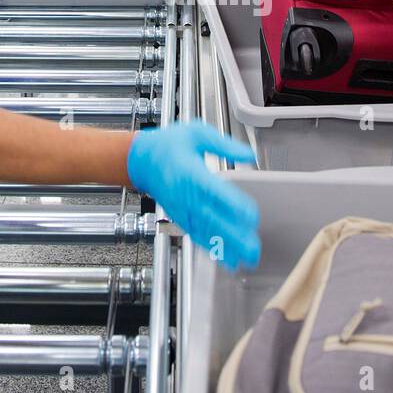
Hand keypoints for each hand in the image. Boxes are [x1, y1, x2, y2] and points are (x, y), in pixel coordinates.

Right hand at [127, 122, 259, 270]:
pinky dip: (211, 247)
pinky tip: (226, 257)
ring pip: (204, 231)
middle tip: (252, 250)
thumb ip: (225, 145)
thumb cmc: (167, 144)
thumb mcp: (197, 133)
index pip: (214, 192)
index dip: (232, 205)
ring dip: (224, 247)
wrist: (140, 160)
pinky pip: (196, 234)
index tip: (251, 216)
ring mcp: (181, 209)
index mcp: (190, 173)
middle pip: (211, 219)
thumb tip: (248, 155)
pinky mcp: (179, 216)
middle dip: (233, 237)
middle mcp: (185, 195)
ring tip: (244, 259)